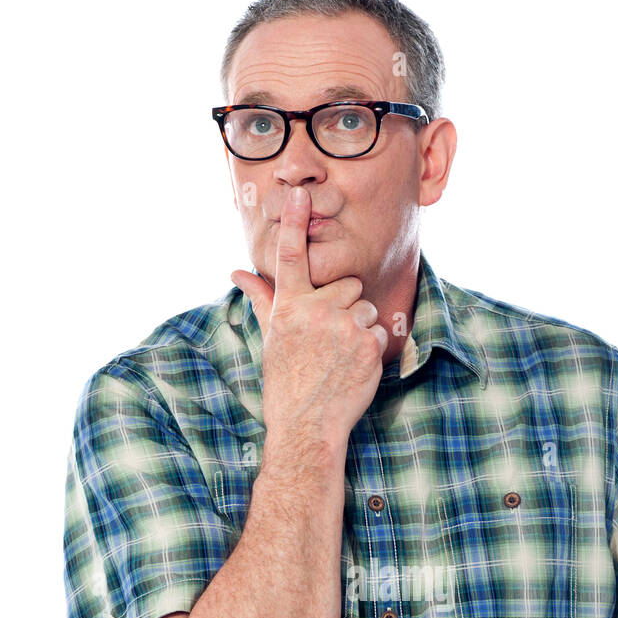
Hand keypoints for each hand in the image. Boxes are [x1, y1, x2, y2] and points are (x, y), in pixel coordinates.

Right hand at [230, 186, 388, 447]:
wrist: (307, 425)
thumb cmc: (286, 381)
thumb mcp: (271, 336)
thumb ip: (261, 298)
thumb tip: (237, 272)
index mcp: (289, 306)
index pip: (291, 255)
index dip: (296, 222)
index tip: (299, 193)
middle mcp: (315, 311)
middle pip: (346, 283)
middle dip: (344, 305)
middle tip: (329, 336)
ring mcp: (343, 327)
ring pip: (365, 307)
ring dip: (359, 327)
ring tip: (340, 354)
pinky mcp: (368, 345)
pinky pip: (379, 330)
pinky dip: (371, 348)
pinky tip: (353, 367)